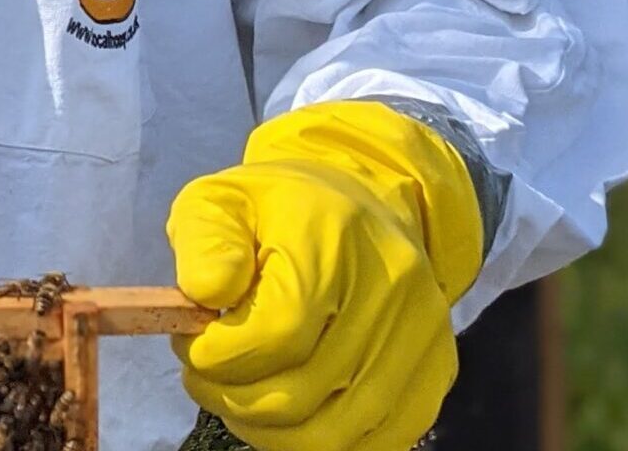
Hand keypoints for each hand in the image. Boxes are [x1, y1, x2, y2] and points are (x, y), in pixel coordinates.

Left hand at [167, 101, 483, 450]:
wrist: (360, 202)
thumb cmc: (278, 207)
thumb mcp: (221, 199)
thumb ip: (205, 242)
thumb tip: (203, 295)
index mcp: (332, 235)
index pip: (278, 331)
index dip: (222, 356)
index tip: (190, 347)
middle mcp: (390, 287)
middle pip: (303, 391)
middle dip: (233, 397)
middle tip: (202, 378)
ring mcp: (422, 335)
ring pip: (335, 432)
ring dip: (269, 431)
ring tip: (236, 398)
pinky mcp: (438, 371)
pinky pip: (376, 443)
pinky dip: (318, 442)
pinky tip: (284, 417)